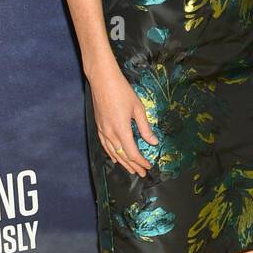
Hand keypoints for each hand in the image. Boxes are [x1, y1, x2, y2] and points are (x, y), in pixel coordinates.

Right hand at [87, 59, 157, 174]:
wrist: (102, 80)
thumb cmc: (122, 91)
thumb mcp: (138, 108)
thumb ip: (145, 127)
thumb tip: (153, 142)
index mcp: (121, 129)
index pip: (132, 153)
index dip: (141, 161)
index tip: (149, 166)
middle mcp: (110, 133)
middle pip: (122, 156)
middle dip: (133, 166)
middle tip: (142, 173)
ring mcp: (102, 130)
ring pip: (113, 152)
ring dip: (123, 163)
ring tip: (131, 170)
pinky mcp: (99, 126)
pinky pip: (105, 145)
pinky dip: (112, 154)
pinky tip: (116, 158)